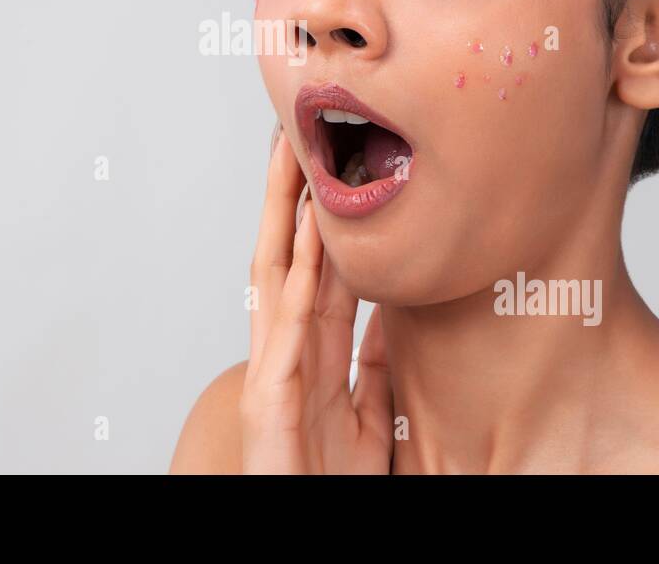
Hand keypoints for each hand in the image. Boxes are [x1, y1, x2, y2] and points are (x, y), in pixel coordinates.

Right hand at [240, 128, 393, 473]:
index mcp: (310, 357)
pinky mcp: (269, 401)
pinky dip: (299, 278)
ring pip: (276, 276)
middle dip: (288, 196)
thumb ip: (372, 367)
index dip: (319, 216)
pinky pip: (288, 329)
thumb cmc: (327, 482)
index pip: (314, 270)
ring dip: (285, 215)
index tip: (327, 164)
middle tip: (294, 133)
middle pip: (285, 257)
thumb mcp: (366, 417)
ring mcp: (272, 374)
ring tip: (293, 157)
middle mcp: (285, 354)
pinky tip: (309, 235)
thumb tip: (389, 319)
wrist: (306, 526)